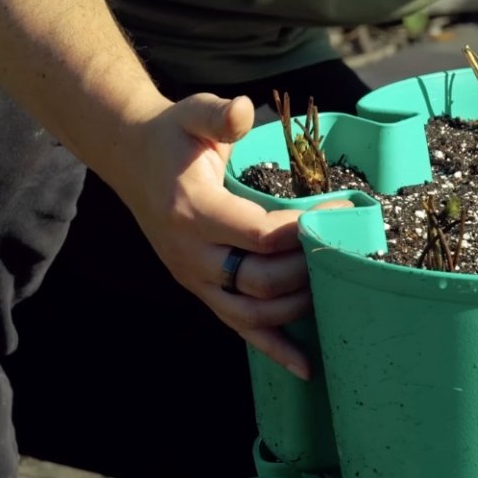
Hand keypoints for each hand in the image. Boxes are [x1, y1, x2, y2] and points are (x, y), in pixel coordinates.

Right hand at [109, 93, 347, 379]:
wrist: (133, 161)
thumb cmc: (174, 138)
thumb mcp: (192, 114)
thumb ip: (219, 115)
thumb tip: (243, 110)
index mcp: (194, 212)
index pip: (260, 234)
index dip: (304, 231)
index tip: (344, 214)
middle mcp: (192, 253)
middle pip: (260, 280)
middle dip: (307, 272)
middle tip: (345, 252)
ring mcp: (197, 279)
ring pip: (253, 312)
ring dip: (297, 308)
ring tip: (336, 290)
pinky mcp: (204, 291)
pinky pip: (240, 327)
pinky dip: (274, 349)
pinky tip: (307, 367)